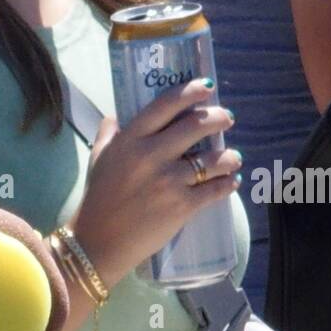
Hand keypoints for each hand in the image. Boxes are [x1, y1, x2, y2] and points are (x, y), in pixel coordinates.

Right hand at [70, 77, 241, 285]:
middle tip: (226, 119)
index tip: (207, 87)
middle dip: (218, 118)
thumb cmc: (97, 200)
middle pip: (196, 125)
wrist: (97, 243)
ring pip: (213, 159)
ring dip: (229, 156)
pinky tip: (232, 181)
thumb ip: (107, 135)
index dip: (191, 91)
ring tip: (233, 157)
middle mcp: (151, 155)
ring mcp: (169, 181)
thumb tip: (114, 117)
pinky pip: (215, 189)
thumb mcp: (97, 160)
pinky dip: (228, 183)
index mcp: (130, 140)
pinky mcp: (182, 206)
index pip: (166, 105)